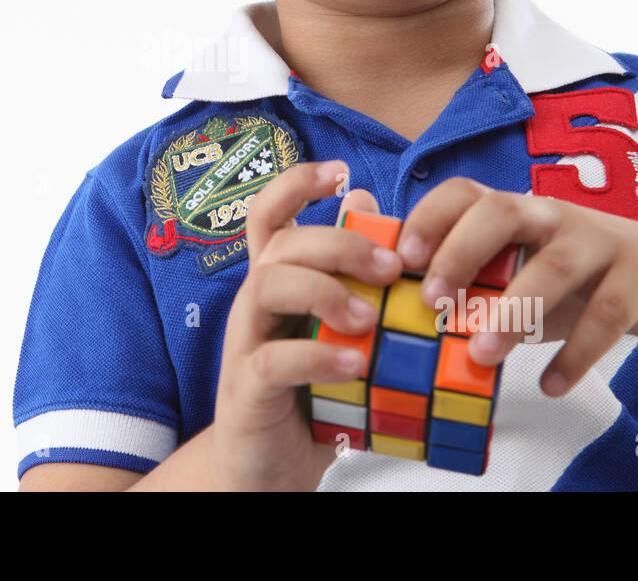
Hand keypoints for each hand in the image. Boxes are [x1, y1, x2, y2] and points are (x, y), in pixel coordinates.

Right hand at [211, 159, 402, 490]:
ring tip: (368, 319)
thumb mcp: (333, 329)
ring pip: (267, 286)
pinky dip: (316, 356)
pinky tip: (353, 364)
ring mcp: (245, 342)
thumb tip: (366, 203)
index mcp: (276, 280)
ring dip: (325, 292)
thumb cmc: (306, 392)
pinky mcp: (246, 388)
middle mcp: (255, 302)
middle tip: (391, 268)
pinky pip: (273, 360)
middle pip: (281, 243)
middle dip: (339, 243)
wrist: (267, 466)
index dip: (297, 183)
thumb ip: (348, 272)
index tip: (339, 171)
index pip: (269, 213)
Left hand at [394, 177, 637, 396]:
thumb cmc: (568, 276)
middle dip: (462, 252)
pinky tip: (550, 385)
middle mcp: (553, 215)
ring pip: (554, 267)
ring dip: (514, 313)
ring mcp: (600, 242)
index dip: (430, 217)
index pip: (465, 192)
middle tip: (433, 302)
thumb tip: (388, 288)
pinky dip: (577, 354)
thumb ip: (464, 274)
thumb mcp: (517, 269)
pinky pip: (608, 315)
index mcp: (514, 211)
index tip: (402, 258)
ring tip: (481, 355)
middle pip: (504, 211)